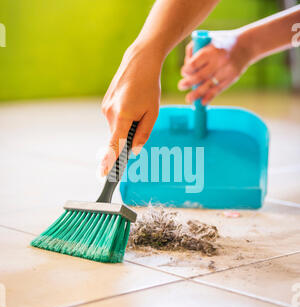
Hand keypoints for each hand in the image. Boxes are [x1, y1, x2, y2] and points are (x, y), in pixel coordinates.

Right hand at [101, 43, 161, 175]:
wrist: (139, 61)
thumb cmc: (149, 87)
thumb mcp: (152, 113)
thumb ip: (143, 134)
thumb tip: (134, 151)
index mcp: (123, 116)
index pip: (114, 145)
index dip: (109, 162)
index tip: (102, 175)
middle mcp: (109, 113)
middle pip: (117, 137)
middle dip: (128, 136)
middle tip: (142, 119)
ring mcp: (105, 107)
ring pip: (116, 128)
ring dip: (126, 125)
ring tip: (138, 106)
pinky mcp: (105, 103)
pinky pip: (114, 119)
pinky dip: (123, 118)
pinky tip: (131, 104)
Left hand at [178, 30, 251, 104]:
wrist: (246, 45)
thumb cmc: (222, 42)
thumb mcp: (208, 39)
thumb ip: (194, 50)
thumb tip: (186, 67)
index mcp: (211, 51)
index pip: (193, 65)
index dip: (186, 71)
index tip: (184, 72)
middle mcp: (218, 61)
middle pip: (199, 77)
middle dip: (188, 83)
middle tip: (181, 86)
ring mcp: (225, 71)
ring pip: (208, 86)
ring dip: (196, 94)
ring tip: (188, 99)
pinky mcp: (231, 79)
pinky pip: (218, 90)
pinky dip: (209, 97)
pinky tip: (202, 103)